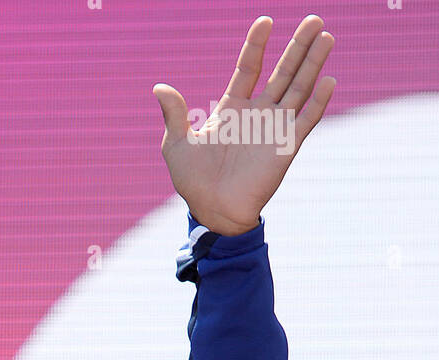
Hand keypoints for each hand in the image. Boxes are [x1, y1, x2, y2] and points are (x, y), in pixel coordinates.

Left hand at [153, 14, 335, 235]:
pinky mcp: (286, 147)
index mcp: (232, 109)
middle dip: (297, 47)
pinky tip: (329, 81)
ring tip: (326, 36)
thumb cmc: (193, 182)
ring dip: (313, 64)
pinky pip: (306, 121)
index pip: (248, 68)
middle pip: (282, 72)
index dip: (257, 45)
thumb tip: (159, 88)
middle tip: (313, 19)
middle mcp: (257, 114)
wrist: (212, 212)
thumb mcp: (177, 145)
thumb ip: (174, 114)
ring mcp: (274, 129)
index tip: (266, 21)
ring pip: (299, 89)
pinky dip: (318, 102)